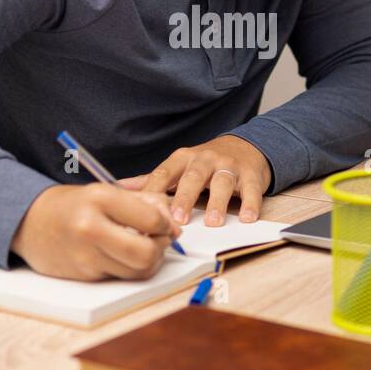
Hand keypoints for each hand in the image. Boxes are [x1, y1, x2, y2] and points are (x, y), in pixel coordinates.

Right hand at [12, 183, 180, 280]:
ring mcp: (85, 255)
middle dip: (161, 249)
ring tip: (143, 247)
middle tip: (159, 240)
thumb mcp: (106, 192)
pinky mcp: (83, 275)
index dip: (166, 225)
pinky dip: (128, 268)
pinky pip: (120, 276)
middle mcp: (90, 227)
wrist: (29, 222)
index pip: (151, 220)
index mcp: (99, 198)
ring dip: (149, 262)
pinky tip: (121, 255)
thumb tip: (174, 226)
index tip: (164, 224)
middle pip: (147, 253)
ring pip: (137, 271)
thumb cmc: (73, 205)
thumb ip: (145, 203)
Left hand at [122, 135, 271, 226]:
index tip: (144, 210)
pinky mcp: (251, 175)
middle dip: (185, 198)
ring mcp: (230, 165)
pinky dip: (251, 204)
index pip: (165, 173)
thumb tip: (118, 187)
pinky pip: (252, 190)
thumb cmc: (206, 164)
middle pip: (193, 177)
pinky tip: (247, 218)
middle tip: (177, 219)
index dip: (155, 191)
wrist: (246, 147)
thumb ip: (153, 179)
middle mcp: (205, 159)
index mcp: (183, 159)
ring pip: (223, 182)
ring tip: (213, 222)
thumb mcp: (179, 167)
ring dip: (218, 202)